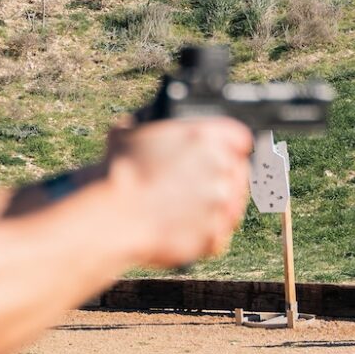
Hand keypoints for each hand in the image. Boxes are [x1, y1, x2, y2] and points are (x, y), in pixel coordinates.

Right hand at [103, 117, 253, 267]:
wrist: (113, 215)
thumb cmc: (117, 171)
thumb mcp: (130, 130)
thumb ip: (151, 122)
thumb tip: (150, 117)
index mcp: (205, 136)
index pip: (240, 138)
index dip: (230, 146)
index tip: (222, 153)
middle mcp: (220, 167)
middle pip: (237, 172)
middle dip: (220, 177)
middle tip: (197, 184)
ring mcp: (220, 203)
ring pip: (231, 205)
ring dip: (216, 206)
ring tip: (188, 209)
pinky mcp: (214, 235)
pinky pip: (219, 236)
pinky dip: (206, 235)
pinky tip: (188, 229)